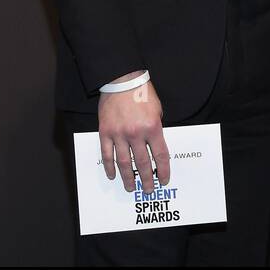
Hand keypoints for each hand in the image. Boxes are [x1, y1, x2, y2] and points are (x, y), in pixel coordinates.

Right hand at [97, 72, 169, 191]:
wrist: (122, 81)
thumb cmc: (142, 93)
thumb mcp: (158, 110)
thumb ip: (157, 128)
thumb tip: (155, 146)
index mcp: (152, 127)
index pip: (160, 155)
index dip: (162, 170)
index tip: (163, 180)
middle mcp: (136, 133)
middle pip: (142, 163)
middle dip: (146, 178)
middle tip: (149, 189)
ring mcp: (119, 134)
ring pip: (123, 162)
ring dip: (128, 177)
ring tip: (130, 187)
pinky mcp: (105, 132)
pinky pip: (107, 154)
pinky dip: (109, 167)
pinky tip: (112, 175)